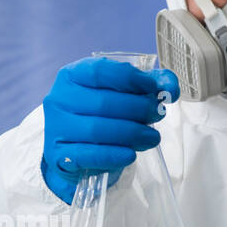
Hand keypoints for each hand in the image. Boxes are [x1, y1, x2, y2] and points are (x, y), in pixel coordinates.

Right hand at [40, 56, 176, 205]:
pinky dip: (113, 155)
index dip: (131, 79)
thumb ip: (148, 86)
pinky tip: (131, 154)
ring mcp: (56, 128)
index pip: (100, 71)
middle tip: (158, 114)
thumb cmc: (99, 118)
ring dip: (131, 133)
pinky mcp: (58, 155)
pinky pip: (88, 155)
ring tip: (152, 137)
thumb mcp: (120, 95)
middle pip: (103, 102)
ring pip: (96, 130)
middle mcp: (59, 99)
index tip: (154, 88)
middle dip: (138, 108)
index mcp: (71, 76)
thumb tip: (170, 86)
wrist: (75, 153)